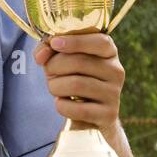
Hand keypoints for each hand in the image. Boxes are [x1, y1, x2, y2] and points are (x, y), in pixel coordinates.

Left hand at [32, 33, 134, 156]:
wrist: (89, 114)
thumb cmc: (72, 77)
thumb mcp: (60, 58)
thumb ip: (47, 49)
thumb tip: (41, 56)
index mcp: (108, 51)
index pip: (100, 42)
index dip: (76, 41)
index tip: (55, 43)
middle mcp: (116, 70)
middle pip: (79, 62)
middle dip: (54, 66)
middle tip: (49, 73)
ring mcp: (114, 93)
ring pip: (76, 84)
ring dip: (55, 86)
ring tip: (55, 88)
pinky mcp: (109, 114)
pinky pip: (79, 109)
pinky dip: (62, 106)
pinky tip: (61, 103)